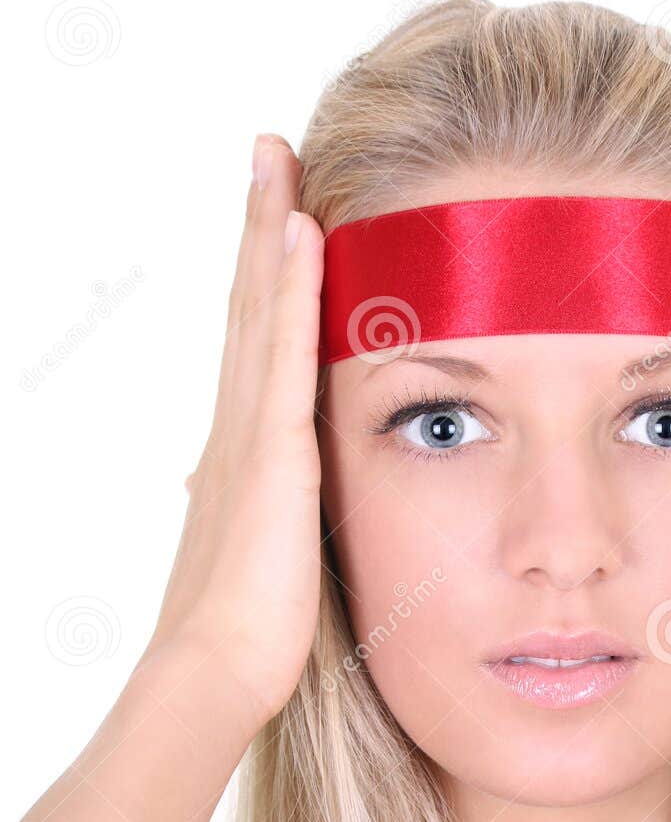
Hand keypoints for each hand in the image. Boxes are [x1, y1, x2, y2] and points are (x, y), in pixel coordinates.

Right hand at [148, 133, 324, 729]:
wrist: (217, 671)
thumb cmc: (245, 636)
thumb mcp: (261, 559)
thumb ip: (258, 514)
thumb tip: (233, 498)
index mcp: (242, 454)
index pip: (254, 345)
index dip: (261, 278)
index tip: (276, 216)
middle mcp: (237, 428)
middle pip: (247, 305)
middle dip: (258, 226)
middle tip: (268, 151)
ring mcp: (250, 435)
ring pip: (257, 310)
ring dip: (269, 229)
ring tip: (277, 155)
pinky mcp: (271, 453)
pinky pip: (281, 352)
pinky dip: (288, 287)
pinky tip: (302, 229)